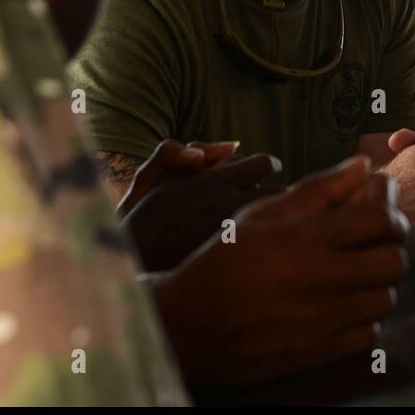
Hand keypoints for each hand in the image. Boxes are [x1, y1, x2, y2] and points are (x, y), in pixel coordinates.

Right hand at [122, 144, 281, 271]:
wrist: (135, 269)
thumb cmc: (142, 223)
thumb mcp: (153, 179)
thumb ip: (180, 154)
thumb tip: (230, 145)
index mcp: (214, 182)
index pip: (265, 164)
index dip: (268, 165)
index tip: (268, 169)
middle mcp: (230, 206)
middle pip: (280, 192)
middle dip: (277, 193)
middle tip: (270, 197)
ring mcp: (238, 236)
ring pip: (276, 218)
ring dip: (274, 215)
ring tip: (265, 221)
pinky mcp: (237, 261)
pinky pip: (265, 243)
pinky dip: (265, 239)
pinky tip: (254, 244)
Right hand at [151, 156, 409, 388]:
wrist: (190, 322)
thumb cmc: (223, 259)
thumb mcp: (261, 213)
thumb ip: (318, 188)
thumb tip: (363, 165)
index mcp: (306, 238)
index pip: (381, 220)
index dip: (390, 210)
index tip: (382, 210)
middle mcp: (320, 279)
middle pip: (393, 260)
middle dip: (390, 247)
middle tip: (374, 242)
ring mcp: (323, 319)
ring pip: (385, 298)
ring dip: (377, 283)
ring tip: (356, 274)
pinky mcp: (320, 351)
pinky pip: (369, 334)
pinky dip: (363, 318)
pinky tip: (342, 305)